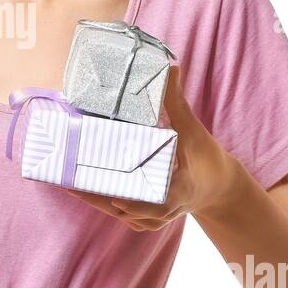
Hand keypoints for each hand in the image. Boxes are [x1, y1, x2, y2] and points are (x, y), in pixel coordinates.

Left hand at [60, 61, 235, 230]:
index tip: (115, 196)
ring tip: (69, 183)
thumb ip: (177, 103)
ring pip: (121, 213)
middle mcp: (165, 210)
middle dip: (99, 196)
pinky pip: (122, 213)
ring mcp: (155, 218)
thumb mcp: (194, 131)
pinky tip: (81, 189)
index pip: (157, 204)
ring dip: (96, 200)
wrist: (218, 187)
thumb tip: (170, 68)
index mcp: (179, 191)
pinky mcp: (147, 219)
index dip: (135, 203)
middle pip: (128, 209)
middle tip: (71, 182)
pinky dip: (103, 202)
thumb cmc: (206, 159)